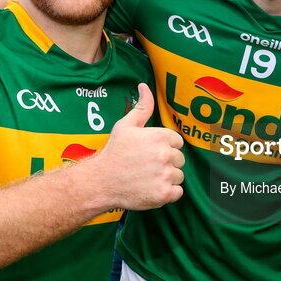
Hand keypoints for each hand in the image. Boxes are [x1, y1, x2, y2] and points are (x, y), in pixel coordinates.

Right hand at [85, 84, 184, 209]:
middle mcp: (165, 155)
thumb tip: (144, 86)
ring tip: (147, 178)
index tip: (150, 153)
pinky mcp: (164, 194)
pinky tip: (151, 189)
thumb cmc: (114, 153)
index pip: (177, 142)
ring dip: (167, 178)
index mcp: (160, 136)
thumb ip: (142, 107)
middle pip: (180, 159)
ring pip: (179, 176)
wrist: (100, 182)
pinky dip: (167, 193)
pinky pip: (177, 192)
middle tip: (147, 166)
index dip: (165, 147)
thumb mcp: (126, 126)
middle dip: (167, 163)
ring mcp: (166, 175)